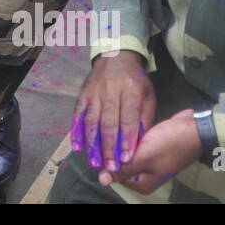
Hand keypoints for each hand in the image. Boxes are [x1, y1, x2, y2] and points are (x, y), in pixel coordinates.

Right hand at [71, 50, 154, 171]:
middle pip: (109, 122)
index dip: (127, 139)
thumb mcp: (148, 95)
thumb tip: (140, 144)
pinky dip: (76, 131)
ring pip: (92, 120)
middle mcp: (111, 91)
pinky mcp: (83, 94)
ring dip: (92, 144)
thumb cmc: (136, 81)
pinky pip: (78, 114)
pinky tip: (77, 147)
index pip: (128, 118)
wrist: (116, 57)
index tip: (126, 159)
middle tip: (111, 167)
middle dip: (109, 147)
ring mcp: (94, 92)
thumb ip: (144, 118)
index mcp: (131, 91)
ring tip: (95, 162)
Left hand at [98, 109, 201, 193]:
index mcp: (143, 184)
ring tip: (109, 129)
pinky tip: (121, 126)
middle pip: (121, 165)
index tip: (98, 146)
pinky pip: (135, 145)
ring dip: (120, 144)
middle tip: (104, 135)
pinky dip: (129, 138)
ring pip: (127, 154)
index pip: (115, 176)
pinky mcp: (151, 147)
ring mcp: (149, 161)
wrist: (195, 130)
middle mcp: (145, 175)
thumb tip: (102, 182)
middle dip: (113, 152)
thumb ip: (123, 170)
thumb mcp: (144, 158)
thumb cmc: (169, 146)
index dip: (106, 162)